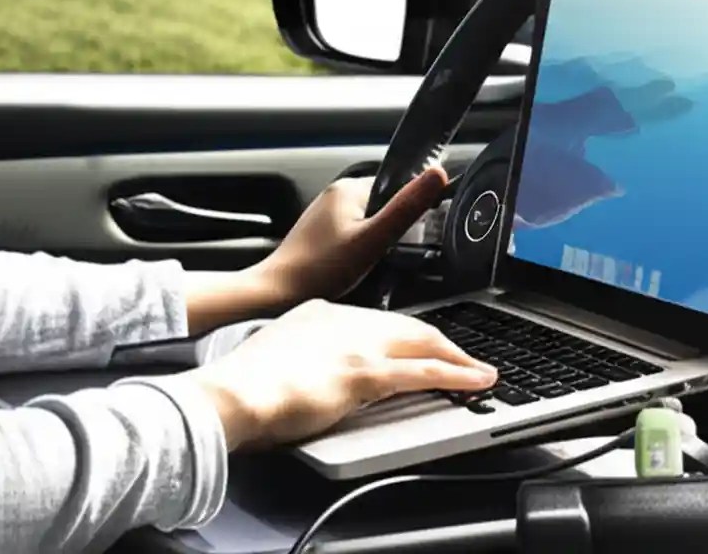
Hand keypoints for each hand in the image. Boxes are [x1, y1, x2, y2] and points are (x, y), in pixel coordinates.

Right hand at [190, 299, 495, 449]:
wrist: (230, 394)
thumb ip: (298, 358)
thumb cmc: (241, 385)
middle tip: (461, 355)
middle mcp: (344, 320)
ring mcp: (357, 345)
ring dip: (457, 358)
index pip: (375, 319)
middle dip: (439, 341)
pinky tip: (476, 381)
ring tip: (478, 371)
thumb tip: (305, 375)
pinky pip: (425, 372)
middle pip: (406, 326)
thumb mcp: (274, 357)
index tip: (416, 341)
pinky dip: (457, 376)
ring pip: (424, 343)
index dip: (401, 332)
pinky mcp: (366, 373)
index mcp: (319, 314)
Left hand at [252, 168, 447, 305]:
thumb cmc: (320, 269)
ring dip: (374, 242)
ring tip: (364, 263)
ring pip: (369, 221)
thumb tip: (437, 175)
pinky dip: (359, 250)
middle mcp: (336, 194)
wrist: (277, 294)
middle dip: (390, 230)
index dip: (409, 210)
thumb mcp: (373, 239)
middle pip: (384, 204)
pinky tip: (352, 267)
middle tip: (383, 255)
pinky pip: (353, 234)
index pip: (397, 185)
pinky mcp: (321, 232)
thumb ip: (406, 207)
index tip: (409, 236)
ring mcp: (326, 214)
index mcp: (349, 187)